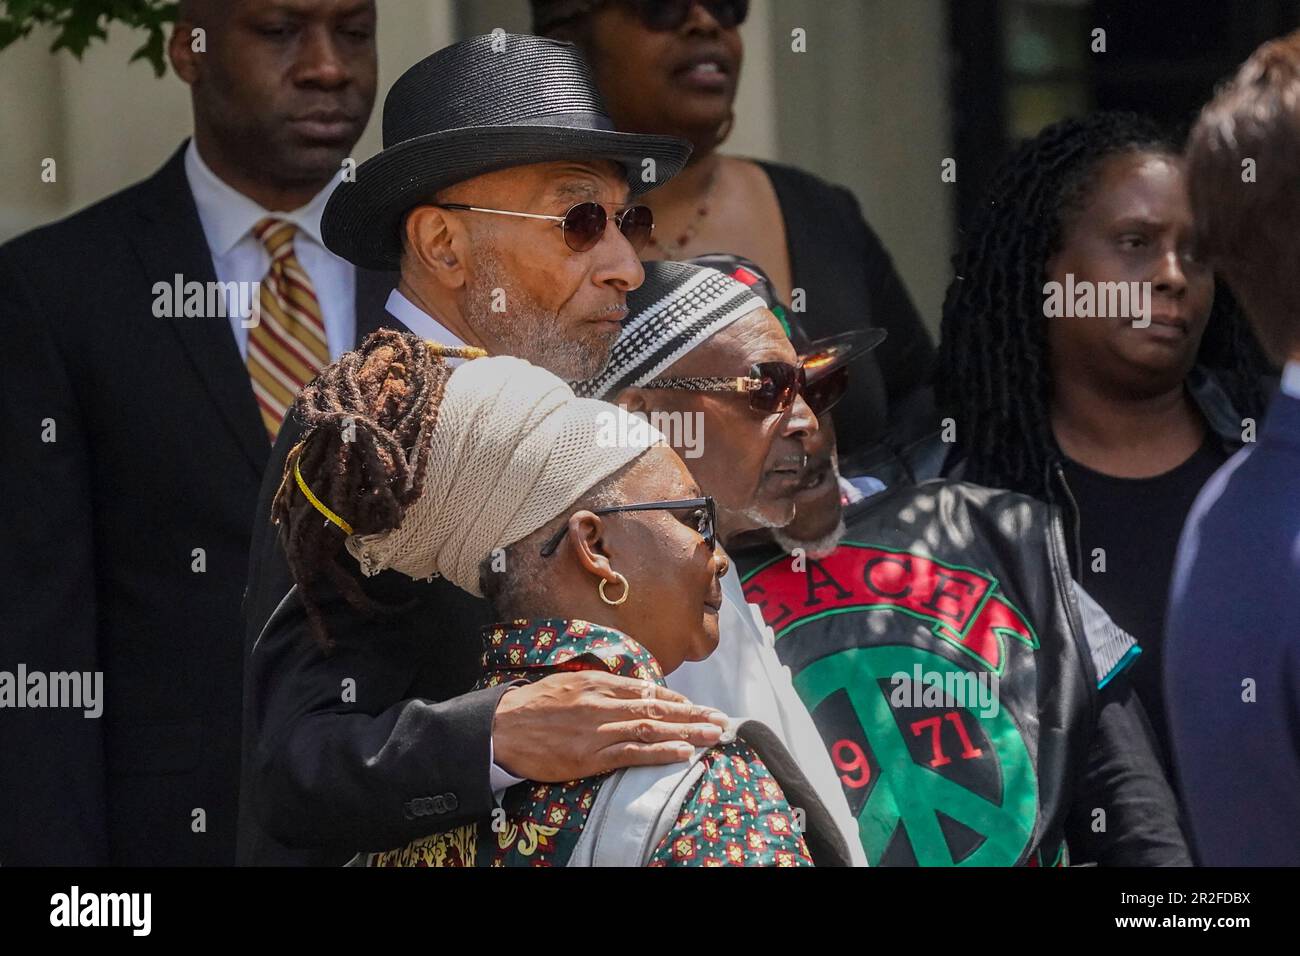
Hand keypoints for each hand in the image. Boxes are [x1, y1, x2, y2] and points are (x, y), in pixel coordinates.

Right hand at [491, 671, 729, 781]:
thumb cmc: (534, 705)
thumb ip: (601, 686)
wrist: (503, 728)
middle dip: (693, 714)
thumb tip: (631, 690)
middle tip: (721, 720)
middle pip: (657, 708)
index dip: (676, 699)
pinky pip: (632, 753)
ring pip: (652, 728)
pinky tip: (682, 753)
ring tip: (713, 735)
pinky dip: (660, 752)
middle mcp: (604, 703)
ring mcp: (599, 730)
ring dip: (687, 732)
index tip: (697, 705)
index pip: (647, 690)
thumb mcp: (569, 683)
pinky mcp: (591, 755)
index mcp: (599, 683)